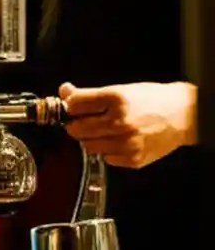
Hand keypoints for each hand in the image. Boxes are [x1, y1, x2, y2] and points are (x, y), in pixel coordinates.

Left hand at [60, 81, 197, 168]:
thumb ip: (89, 94)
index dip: (71, 105)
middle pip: (77, 129)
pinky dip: (107, 151)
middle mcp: (121, 123)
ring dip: (91, 139)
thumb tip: (64, 91)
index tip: (73, 106)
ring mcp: (128, 143)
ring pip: (88, 146)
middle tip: (84, 121)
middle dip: (76, 124)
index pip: (75, 105)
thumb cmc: (152, 99)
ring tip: (104, 131)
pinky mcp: (134, 159)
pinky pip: (106, 158)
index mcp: (116, 100)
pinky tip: (118, 141)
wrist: (184, 116)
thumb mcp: (120, 90)